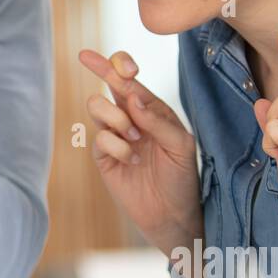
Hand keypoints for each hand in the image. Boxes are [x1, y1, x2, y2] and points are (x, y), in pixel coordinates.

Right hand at [78, 50, 201, 257]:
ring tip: (135, 137)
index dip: (120, 63)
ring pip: (96, 105)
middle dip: (104, 72)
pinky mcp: (102, 156)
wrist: (170, 214)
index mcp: (150, 108)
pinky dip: (117, 147)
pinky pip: (99, 138)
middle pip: (106, 83)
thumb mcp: (180, 145)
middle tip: (112, 69)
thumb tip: (133, 96)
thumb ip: (157, 119)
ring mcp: (113, 135)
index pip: (129, 77)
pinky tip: (132, 160)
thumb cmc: (181, 176)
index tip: (125, 66)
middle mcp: (129, 116)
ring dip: (116, 117)